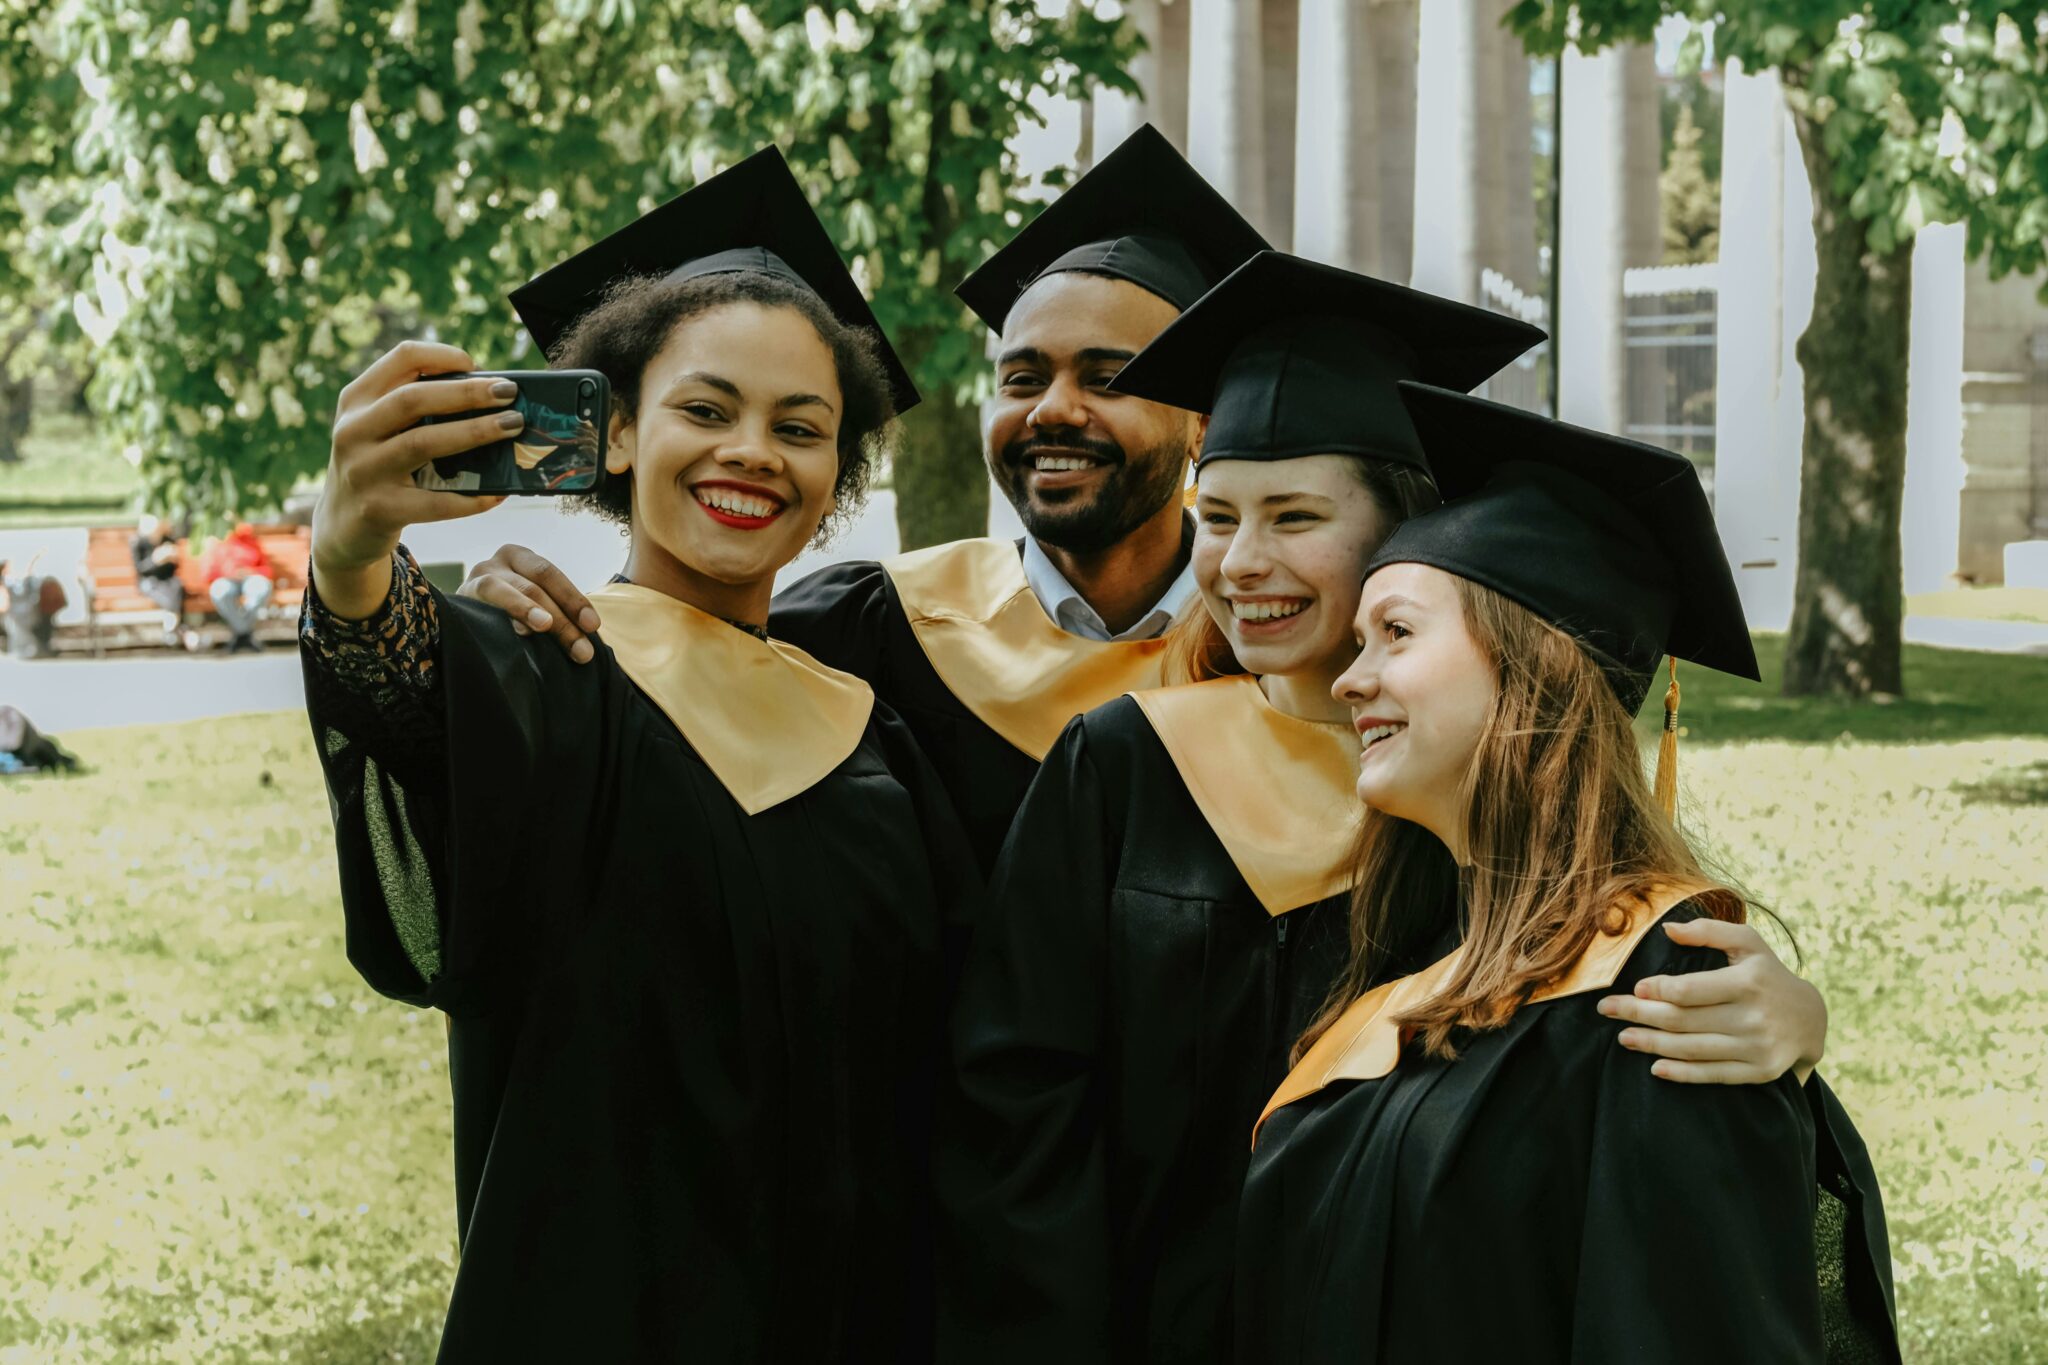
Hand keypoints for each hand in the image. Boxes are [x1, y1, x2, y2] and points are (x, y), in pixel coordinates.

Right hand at [312, 341, 520, 592]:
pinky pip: (434, 503)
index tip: (479, 366)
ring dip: (475, 431)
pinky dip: (471, 498)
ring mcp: (363, 471)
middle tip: (509, 393)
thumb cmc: (379, 468)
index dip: (444, 356)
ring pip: (423, 442)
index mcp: (357, 400)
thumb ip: (417, 408)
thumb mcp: (380, 429)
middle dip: (468, 392)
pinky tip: (498, 493)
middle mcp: (353, 430)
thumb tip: (489, 394)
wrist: (343, 527)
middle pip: (413, 398)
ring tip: (512, 426)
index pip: (402, 358)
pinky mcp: (379, 510)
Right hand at [458, 543, 600, 663]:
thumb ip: (556, 612)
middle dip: (562, 620)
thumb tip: (584, 641)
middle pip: (534, 587)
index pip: (551, 575)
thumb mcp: (533, 601)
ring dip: (528, 609)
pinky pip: (481, 606)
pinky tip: (517, 633)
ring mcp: (476, 578)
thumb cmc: (507, 609)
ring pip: (506, 591)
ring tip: (546, 625)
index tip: (593, 626)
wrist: (461, 617)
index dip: (574, 599)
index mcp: (521, 557)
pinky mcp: (460, 599)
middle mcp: (497, 562)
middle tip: (582, 650)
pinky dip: (501, 617)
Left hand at [1596, 919, 1827, 1084]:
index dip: (1657, 990)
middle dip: (1639, 1015)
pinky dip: (1681, 1073)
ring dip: (1651, 1045)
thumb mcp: (1748, 942)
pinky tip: (1655, 1067)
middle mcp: (1753, 1017)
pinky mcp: (1759, 1072)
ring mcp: (1757, 1048)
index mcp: (1748, 982)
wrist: (1811, 1019)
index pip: (1690, 990)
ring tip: (1624, 1037)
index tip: (1635, 988)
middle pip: (1683, 1020)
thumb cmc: (1767, 973)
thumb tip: (1668, 929)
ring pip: (1692, 1049)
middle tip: (1607, 1010)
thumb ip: (1709, 931)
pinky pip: (1712, 1075)